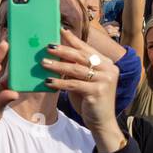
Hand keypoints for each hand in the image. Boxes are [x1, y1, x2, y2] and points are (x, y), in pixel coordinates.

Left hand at [42, 29, 121, 149]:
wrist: (102, 122)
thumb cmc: (89, 99)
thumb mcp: (82, 80)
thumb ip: (75, 68)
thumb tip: (56, 55)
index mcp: (106, 63)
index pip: (87, 48)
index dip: (73, 39)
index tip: (60, 30)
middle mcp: (109, 69)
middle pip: (81, 56)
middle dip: (63, 50)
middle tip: (47, 46)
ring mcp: (105, 80)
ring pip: (77, 69)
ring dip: (58, 66)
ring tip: (43, 63)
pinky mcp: (98, 91)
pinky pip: (74, 84)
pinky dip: (60, 82)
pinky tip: (48, 82)